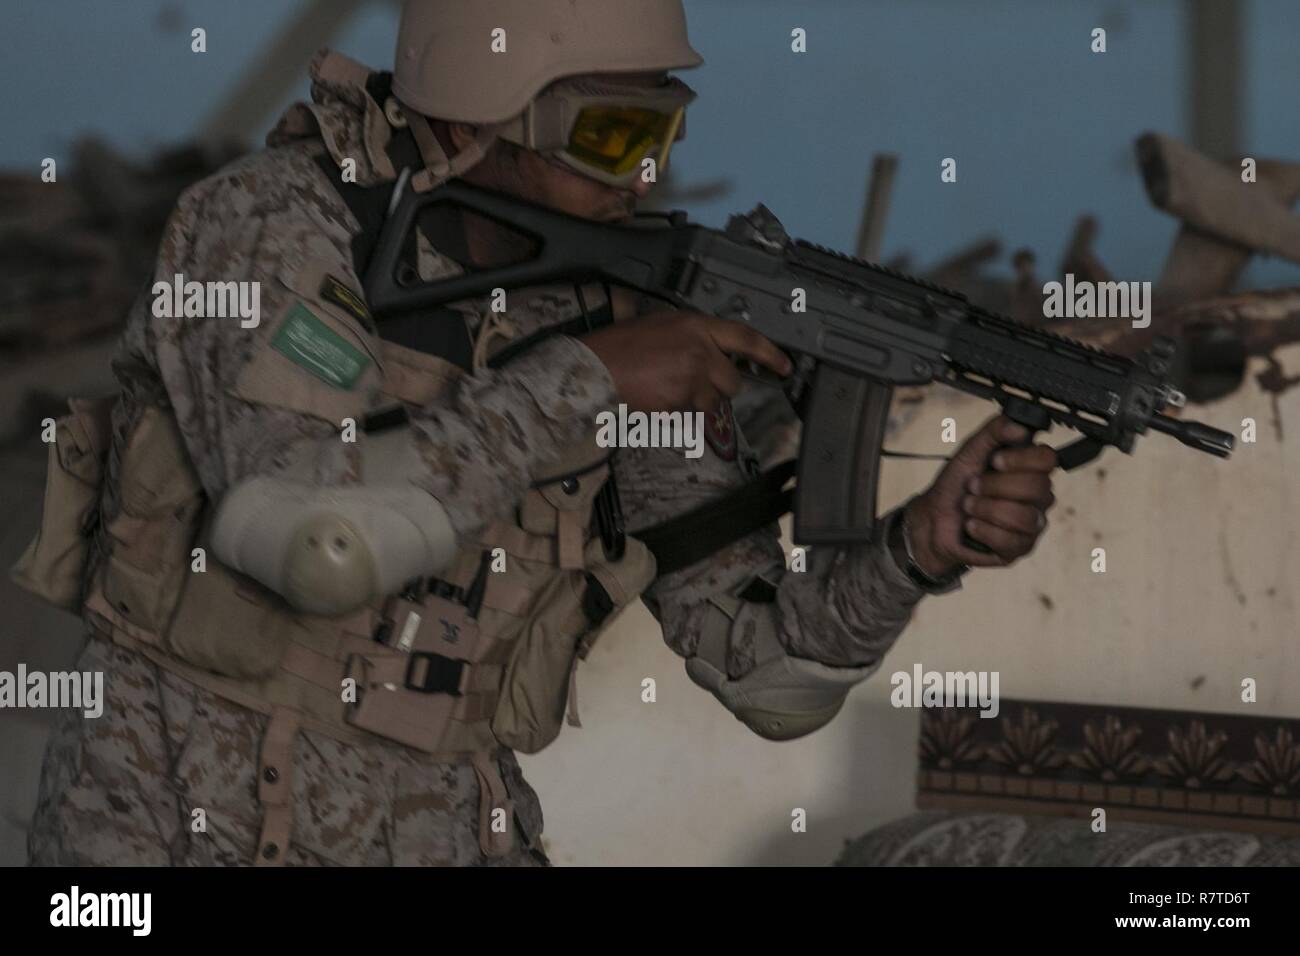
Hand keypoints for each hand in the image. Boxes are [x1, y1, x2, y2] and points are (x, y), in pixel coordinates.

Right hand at [580, 311, 791, 413]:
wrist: (596, 367)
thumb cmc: (620, 346)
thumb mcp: (662, 325)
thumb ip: (693, 336)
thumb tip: (711, 350)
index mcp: (696, 326)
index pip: (746, 338)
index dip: (770, 354)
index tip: (784, 365)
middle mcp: (699, 350)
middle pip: (733, 380)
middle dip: (720, 386)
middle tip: (698, 382)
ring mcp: (691, 378)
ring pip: (713, 401)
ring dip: (698, 400)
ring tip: (669, 387)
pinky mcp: (680, 401)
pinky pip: (691, 412)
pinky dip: (679, 410)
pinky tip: (659, 396)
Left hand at [906, 415, 1057, 574]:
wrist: (933, 518)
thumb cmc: (956, 485)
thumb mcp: (969, 451)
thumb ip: (994, 431)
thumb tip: (1020, 427)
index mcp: (1030, 468)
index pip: (1047, 459)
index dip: (1020, 460)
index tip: (994, 461)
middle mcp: (1038, 495)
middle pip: (1036, 487)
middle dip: (994, 486)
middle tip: (972, 487)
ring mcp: (1032, 523)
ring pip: (1023, 516)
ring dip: (986, 510)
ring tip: (969, 507)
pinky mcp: (1020, 547)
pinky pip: (1011, 540)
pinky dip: (982, 530)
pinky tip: (972, 526)